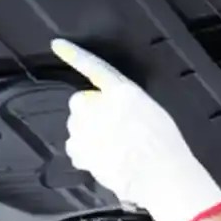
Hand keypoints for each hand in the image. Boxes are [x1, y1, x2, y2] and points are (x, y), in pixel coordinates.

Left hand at [52, 39, 220, 220]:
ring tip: (112, 150)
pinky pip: (74, 148)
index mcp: (123, 92)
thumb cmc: (164, 146)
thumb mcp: (150, 111)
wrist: (161, 175)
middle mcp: (100, 106)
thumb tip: (109, 110)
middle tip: (108, 130)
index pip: (95, 68)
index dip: (75, 55)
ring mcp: (87, 128)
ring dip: (86, 135)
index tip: (56, 45)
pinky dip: (83, 154)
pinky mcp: (80, 149)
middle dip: (88, 114)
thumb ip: (124, 104)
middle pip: (79, 102)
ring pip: (75, 127)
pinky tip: (103, 161)